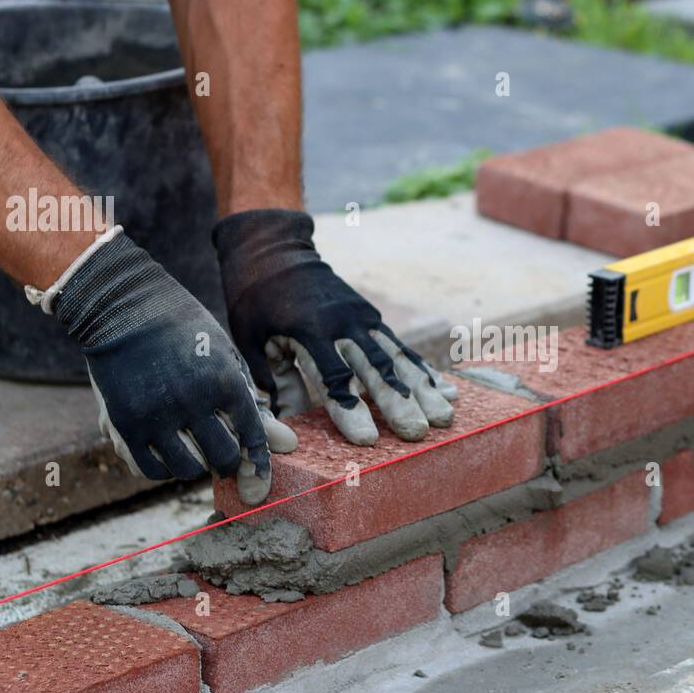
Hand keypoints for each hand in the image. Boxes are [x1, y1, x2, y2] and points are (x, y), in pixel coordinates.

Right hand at [54, 232, 295, 503]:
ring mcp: (157, 415)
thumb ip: (254, 404)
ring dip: (196, 466)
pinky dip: (164, 469)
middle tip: (223, 457)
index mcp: (224, 382)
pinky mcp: (125, 425)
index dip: (259, 460)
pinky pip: (152, 470)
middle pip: (223, 458)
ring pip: (188, 469)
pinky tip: (168, 453)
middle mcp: (193, 402)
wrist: (124, 308)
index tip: (260, 475)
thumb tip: (291, 445)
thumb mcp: (226, 359)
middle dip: (228, 463)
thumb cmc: (185, 332)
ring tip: (193, 450)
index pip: (253, 437)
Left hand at [213, 209, 456, 444]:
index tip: (367, 440)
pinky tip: (444, 391)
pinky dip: (422, 370)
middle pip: (375, 369)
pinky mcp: (372, 318)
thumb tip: (282, 423)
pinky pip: (400, 348)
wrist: (276, 252)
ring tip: (444, 418)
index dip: (351, 409)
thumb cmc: (255, 301)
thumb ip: (270, 379)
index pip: (334, 377)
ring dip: (422, 390)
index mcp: (309, 330)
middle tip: (417, 433)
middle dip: (398, 403)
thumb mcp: (249, 338)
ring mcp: (362, 318)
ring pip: (396, 358)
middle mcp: (343, 323)